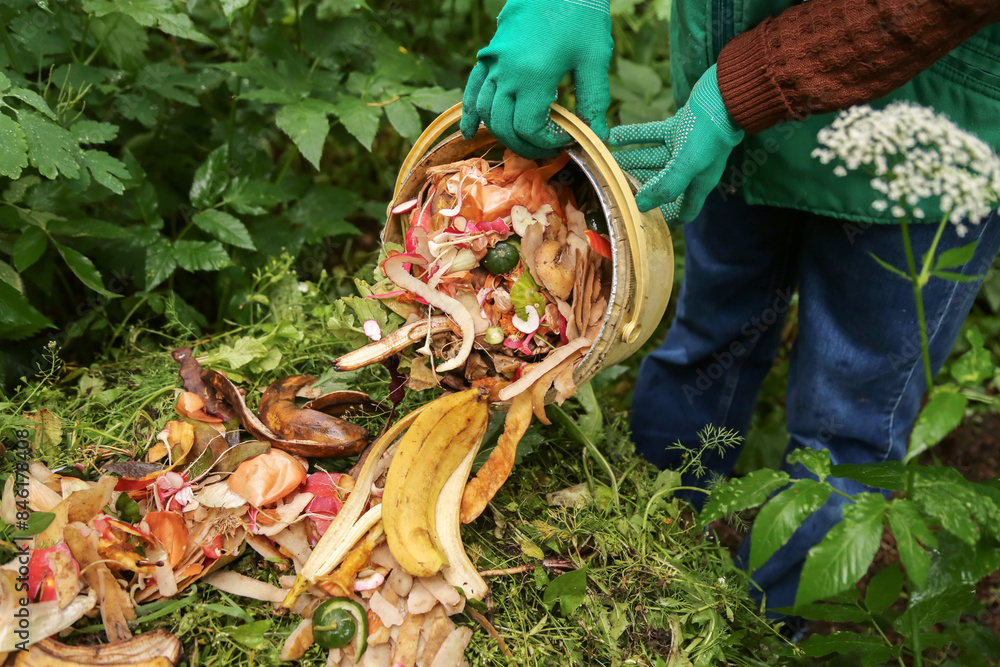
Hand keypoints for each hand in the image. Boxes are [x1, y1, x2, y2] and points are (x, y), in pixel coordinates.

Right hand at [460, 0, 612, 158]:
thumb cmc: (580, 17)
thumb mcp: (594, 59)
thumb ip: (594, 101)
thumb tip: (598, 137)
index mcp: (533, 75)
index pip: (529, 128)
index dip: (547, 142)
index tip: (566, 139)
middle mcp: (507, 72)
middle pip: (504, 126)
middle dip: (525, 145)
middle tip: (547, 149)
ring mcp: (493, 65)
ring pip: (486, 113)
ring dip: (502, 135)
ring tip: (523, 143)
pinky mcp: (487, 58)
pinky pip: (471, 92)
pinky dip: (469, 115)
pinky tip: (470, 133)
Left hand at [610, 65, 744, 224]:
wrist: (725, 94)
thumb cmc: (711, 133)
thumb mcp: (688, 164)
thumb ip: (665, 186)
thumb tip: (640, 205)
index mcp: (697, 184)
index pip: (683, 211)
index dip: (666, 220)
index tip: (646, 224)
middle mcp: (691, 169)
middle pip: (658, 184)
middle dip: (635, 186)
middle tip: (611, 186)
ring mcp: (684, 148)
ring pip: (650, 158)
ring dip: (629, 160)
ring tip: (605, 161)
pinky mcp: (678, 127)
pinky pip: (651, 135)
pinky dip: (633, 136)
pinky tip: (612, 136)